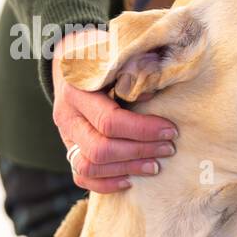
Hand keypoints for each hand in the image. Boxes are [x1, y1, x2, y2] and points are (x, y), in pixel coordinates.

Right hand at [51, 30, 178, 193]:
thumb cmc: (102, 54)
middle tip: (169, 149)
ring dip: (126, 169)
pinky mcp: (70, 148)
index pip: (110, 121)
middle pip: (100, 149)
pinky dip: (105, 184)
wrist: (70, 59)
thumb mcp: (116, 52)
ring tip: (155, 166)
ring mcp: (65, 135)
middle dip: (140, 151)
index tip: (171, 130)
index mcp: (77, 90)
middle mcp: (66, 116)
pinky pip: (81, 176)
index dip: (143, 130)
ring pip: (88, 167)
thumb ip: (133, 69)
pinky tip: (131, 181)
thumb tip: (149, 95)